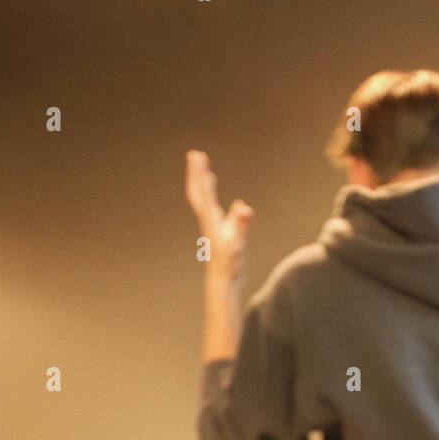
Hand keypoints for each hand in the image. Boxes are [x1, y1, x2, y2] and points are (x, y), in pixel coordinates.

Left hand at [185, 149, 254, 279]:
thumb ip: (241, 225)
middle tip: (195, 155)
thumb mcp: (238, 244)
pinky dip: (218, 205)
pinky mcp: (220, 236)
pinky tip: (227, 204)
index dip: (200, 174)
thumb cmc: (230, 266)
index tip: (197, 156)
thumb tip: (244, 207)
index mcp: (211, 221)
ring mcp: (213, 229)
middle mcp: (209, 223)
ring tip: (205, 172)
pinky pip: (215, 215)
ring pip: (205, 204)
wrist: (223, 285)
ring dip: (204, 187)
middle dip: (197, 175)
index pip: (203, 193)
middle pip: (199, 194)